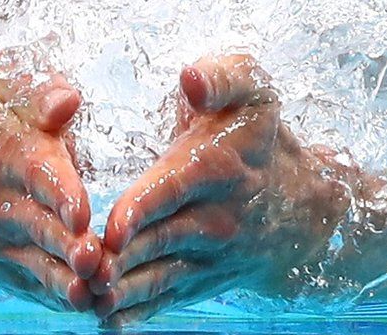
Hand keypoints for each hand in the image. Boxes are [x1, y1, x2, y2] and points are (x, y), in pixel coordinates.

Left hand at [91, 55, 350, 324]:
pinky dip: (136, 314)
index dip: (143, 208)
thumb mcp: (255, 92)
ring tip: (87, 295)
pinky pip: (166, 301)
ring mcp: (208, 255)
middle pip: (159, 240)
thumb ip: (223, 77)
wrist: (305, 206)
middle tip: (80, 263)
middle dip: (118, 256)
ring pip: (159, 277)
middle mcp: (215, 218)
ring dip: (121, 289)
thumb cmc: (263, 137)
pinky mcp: (201, 280)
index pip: (176, 189)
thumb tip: (190, 76)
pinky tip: (105, 319)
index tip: (114, 226)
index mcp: (217, 165)